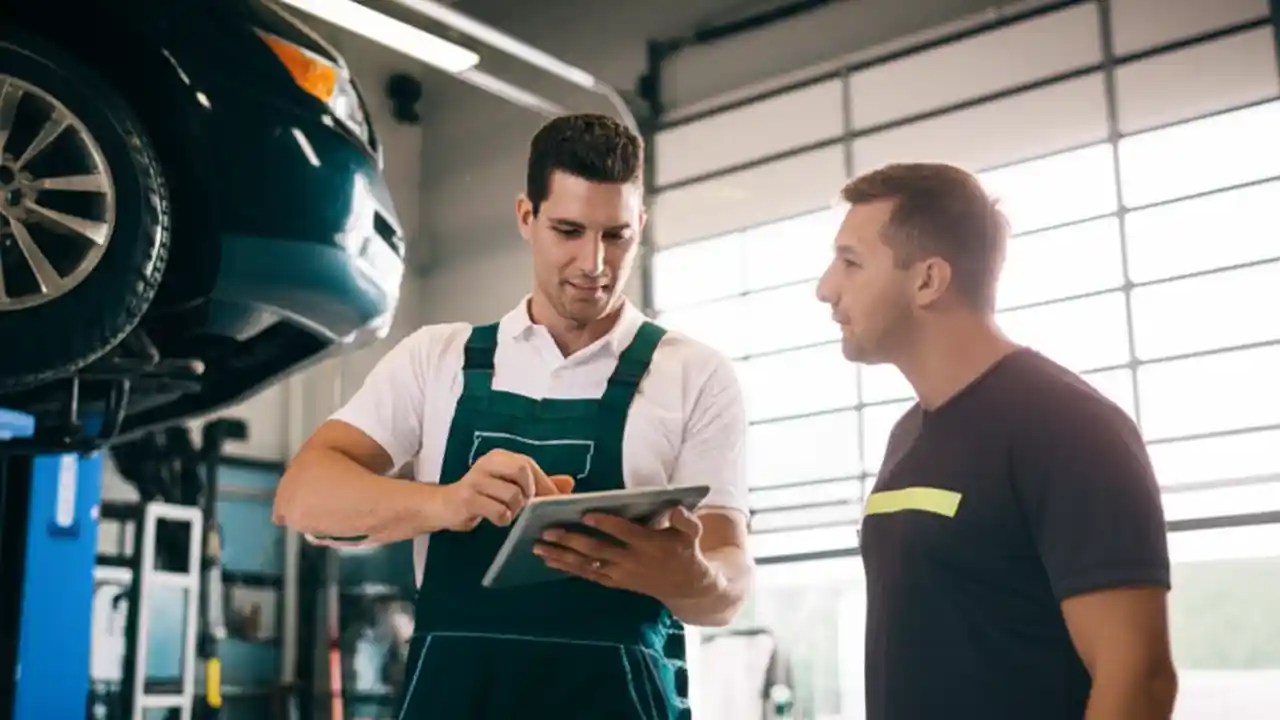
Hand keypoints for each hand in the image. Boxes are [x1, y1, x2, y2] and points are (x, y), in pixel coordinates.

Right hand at [436, 449, 569, 530]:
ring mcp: (475, 481)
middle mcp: (487, 463)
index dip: (544, 483)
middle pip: (521, 471)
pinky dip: (503, 519)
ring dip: (516, 510)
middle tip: (526, 505)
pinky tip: (496, 518)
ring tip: (508, 512)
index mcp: (499, 456)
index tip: (551, 500)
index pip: (528, 464)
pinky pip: (498, 511)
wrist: (445, 506)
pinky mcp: (468, 500)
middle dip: (530, 492)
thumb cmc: (482, 495)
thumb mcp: (510, 485)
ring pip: (513, 495)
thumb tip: (570, 484)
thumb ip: (539, 484)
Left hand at [533, 506, 716, 603]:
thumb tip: (676, 509)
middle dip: (571, 540)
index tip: (585, 514)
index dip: (606, 524)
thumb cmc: (685, 550)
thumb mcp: (692, 533)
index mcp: (650, 545)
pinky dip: (567, 568)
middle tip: (547, 531)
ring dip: (561, 556)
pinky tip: (548, 560)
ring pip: (586, 565)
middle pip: (597, 550)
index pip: (624, 533)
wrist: (686, 586)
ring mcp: (620, 574)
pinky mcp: (614, 582)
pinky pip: (587, 575)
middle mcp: (631, 561)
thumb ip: (686, 521)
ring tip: (537, 546)